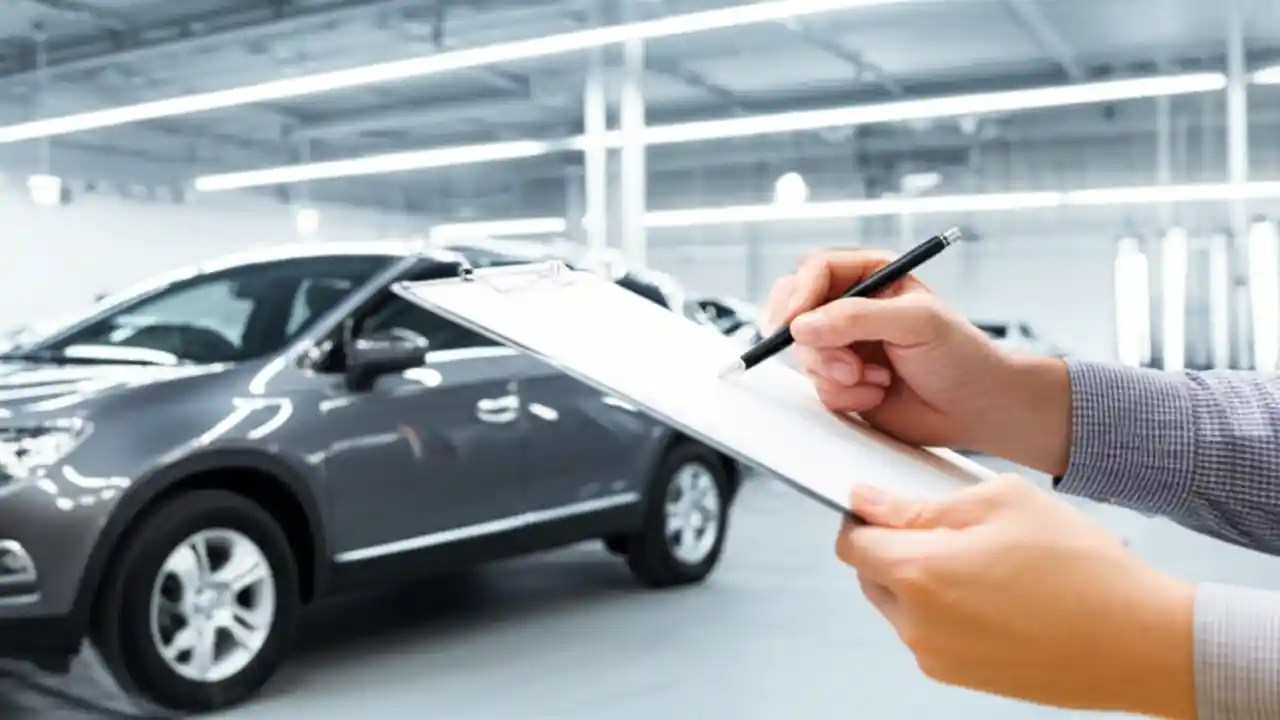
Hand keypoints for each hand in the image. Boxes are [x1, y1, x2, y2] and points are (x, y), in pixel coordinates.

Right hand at [763, 250, 1070, 474]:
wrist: (977, 408)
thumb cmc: (961, 356)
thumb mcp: (915, 323)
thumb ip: (857, 318)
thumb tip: (803, 325)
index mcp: (871, 276)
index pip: (815, 271)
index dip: (799, 295)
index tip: (794, 324)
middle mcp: (851, 309)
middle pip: (796, 312)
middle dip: (815, 344)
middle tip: (845, 363)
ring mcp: (843, 347)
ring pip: (803, 354)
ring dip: (837, 374)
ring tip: (877, 380)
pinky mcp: (841, 381)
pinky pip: (817, 387)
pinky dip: (845, 396)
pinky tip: (877, 394)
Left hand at [836, 476, 1194, 718]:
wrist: (1139, 641)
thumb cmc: (1081, 566)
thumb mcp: (1000, 502)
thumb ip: (921, 503)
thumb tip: (870, 502)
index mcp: (918, 573)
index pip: (851, 543)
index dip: (863, 516)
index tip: (883, 503)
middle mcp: (917, 624)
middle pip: (870, 576)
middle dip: (891, 547)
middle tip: (944, 527)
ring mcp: (937, 658)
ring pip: (899, 607)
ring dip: (918, 581)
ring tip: (979, 560)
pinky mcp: (961, 677)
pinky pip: (929, 634)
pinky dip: (944, 610)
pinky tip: (993, 592)